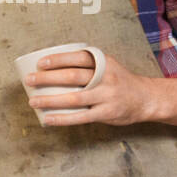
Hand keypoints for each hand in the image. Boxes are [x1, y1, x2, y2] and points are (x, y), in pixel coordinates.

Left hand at [25, 49, 156, 126]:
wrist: (147, 98)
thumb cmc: (118, 81)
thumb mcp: (107, 66)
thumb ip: (86, 65)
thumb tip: (51, 68)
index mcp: (104, 62)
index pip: (78, 57)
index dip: (58, 59)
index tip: (40, 63)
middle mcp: (106, 77)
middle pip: (72, 76)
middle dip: (47, 78)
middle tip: (29, 80)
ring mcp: (107, 96)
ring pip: (74, 98)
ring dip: (50, 100)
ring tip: (32, 101)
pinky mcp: (107, 113)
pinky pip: (81, 117)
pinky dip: (62, 118)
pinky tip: (48, 119)